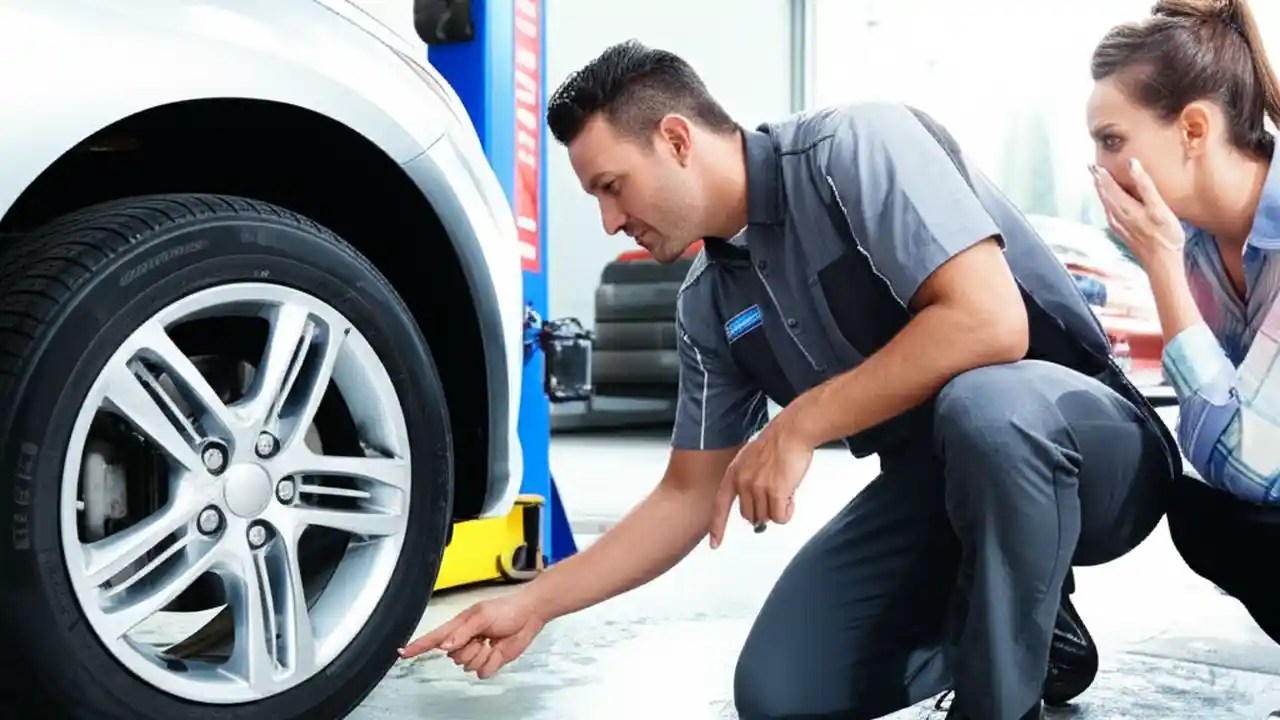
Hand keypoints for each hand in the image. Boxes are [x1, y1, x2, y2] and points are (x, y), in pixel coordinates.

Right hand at [397, 591, 545, 677]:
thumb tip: (445, 646)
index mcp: (458, 626)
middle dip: (468, 649)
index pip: (433, 638)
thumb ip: (462, 632)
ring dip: (481, 655)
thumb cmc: (506, 609)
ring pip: (467, 666)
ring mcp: (477, 651)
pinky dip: (492, 663)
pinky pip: (483, 672)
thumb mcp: (481, 616)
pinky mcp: (490, 661)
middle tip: (482, 637)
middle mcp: (465, 640)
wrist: (530, 615)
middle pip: (453, 657)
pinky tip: (498, 650)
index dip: (418, 646)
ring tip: (491, 641)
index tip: (402, 652)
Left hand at [708, 419, 813, 548]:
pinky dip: (788, 511)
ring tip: (786, 487)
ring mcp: (757, 488)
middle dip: (764, 510)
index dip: (717, 526)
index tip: (715, 544)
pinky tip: (792, 494)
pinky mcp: (775, 492)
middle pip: (750, 516)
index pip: (720, 505)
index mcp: (733, 474)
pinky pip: (780, 518)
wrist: (793, 431)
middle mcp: (742, 482)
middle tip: (778, 492)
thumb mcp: (752, 461)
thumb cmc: (778, 445)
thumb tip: (755, 515)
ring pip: (767, 518)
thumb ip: (748, 484)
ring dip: (779, 509)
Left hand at [1091, 158, 1185, 269]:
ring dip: (1102, 193)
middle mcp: (1118, 217)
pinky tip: (1109, 206)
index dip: (1103, 175)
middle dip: (1099, 182)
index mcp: (1125, 208)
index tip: (1095, 164)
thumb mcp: (1158, 206)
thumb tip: (1132, 163)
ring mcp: (1120, 227)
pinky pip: (1110, 215)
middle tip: (1092, 170)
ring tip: (1098, 183)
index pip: (1110, 187)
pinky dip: (1107, 205)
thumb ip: (1144, 185)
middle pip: (1105, 196)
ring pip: (1107, 205)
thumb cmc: (1165, 235)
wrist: (1162, 264)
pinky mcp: (1124, 234)